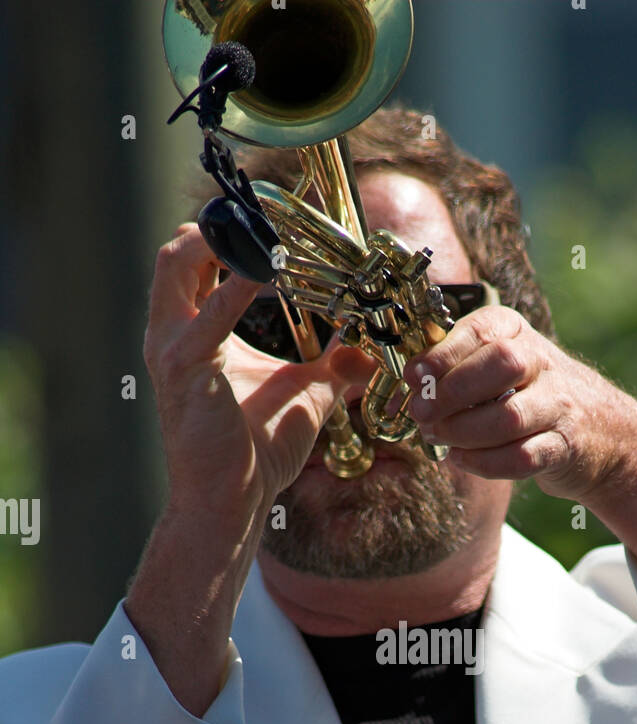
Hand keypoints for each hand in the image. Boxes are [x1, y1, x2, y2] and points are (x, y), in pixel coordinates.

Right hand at [143, 224, 368, 525]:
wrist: (230, 504)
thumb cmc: (257, 454)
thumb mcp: (307, 396)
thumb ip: (336, 366)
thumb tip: (373, 349)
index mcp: (195, 332)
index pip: (200, 262)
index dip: (234, 233)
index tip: (279, 219)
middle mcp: (174, 333)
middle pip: (177, 250)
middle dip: (220, 224)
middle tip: (268, 217)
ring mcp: (173, 349)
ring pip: (178, 264)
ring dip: (223, 241)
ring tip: (268, 233)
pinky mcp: (184, 371)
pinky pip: (209, 316)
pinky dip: (238, 288)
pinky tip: (271, 272)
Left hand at [403, 306, 636, 504]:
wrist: (605, 434)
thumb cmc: (529, 396)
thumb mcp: (497, 366)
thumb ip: (455, 368)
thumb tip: (404, 387)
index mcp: (518, 333)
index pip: (481, 331)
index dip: (443, 355)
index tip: (413, 378)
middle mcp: (543, 363)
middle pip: (502, 366)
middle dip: (453, 392)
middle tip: (421, 414)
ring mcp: (560, 405)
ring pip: (510, 417)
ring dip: (465, 433)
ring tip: (439, 439)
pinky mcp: (566, 447)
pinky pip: (523, 458)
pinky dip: (485, 463)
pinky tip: (460, 460)